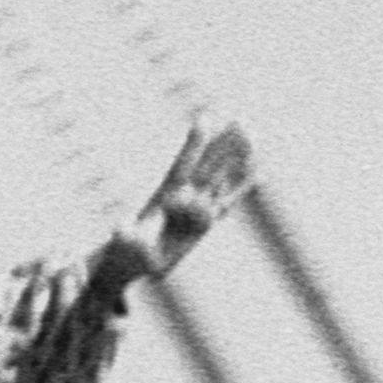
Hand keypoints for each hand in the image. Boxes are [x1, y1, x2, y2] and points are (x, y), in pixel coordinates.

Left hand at [126, 117, 255, 275]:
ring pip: (220, 179)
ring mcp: (194, 209)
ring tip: (253, 140)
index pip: (183, 164)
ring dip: (236, 160)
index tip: (204, 118)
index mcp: (164, 196)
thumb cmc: (124, 253)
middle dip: (223, 144)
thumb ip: (127, 237)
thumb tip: (123, 231)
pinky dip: (242, 190)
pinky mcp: (204, 225)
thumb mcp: (124, 244)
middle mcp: (182, 197)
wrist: (130, 264)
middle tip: (240, 118)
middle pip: (207, 165)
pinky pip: (227, 203)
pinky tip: (259, 175)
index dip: (193, 143)